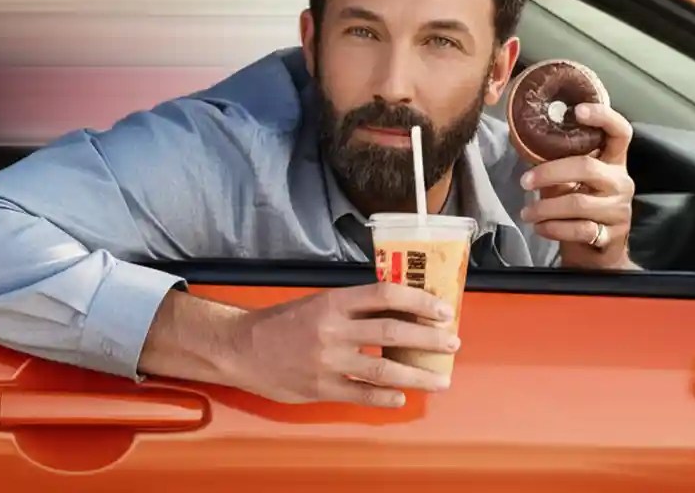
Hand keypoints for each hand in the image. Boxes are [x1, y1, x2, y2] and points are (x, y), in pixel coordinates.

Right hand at [221, 282, 459, 407]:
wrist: (242, 348)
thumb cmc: (283, 322)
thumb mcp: (319, 302)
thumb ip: (355, 306)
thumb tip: (400, 310)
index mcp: (334, 301)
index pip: (387, 295)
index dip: (419, 301)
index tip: (443, 310)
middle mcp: (333, 329)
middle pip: (392, 333)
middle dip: (428, 339)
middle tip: (452, 343)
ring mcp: (328, 361)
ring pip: (383, 370)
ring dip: (417, 376)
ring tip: (440, 380)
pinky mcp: (320, 388)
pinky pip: (361, 395)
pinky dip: (385, 398)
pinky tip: (401, 398)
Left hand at [519, 102, 639, 269]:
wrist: (598, 254)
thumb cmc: (581, 209)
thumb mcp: (572, 181)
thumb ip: (558, 161)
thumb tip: (521, 137)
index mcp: (614, 161)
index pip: (620, 132)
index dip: (603, 117)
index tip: (577, 110)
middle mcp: (620, 181)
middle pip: (587, 167)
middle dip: (549, 173)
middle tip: (524, 181)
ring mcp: (619, 209)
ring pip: (579, 203)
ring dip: (545, 208)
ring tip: (526, 212)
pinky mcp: (611, 235)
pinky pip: (580, 229)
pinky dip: (553, 228)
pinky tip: (539, 227)